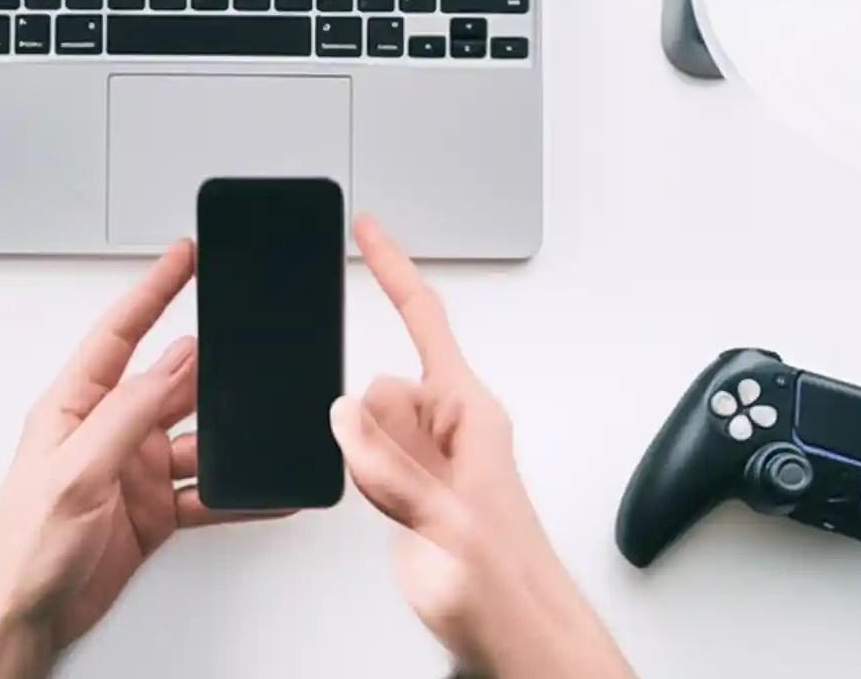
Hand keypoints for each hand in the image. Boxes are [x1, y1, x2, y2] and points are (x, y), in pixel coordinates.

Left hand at [0, 240, 281, 677]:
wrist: (22, 616)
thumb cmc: (21, 547)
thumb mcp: (77, 468)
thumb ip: (129, 413)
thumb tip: (174, 362)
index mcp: (75, 407)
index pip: (119, 334)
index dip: (154, 290)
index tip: (184, 256)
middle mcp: (107, 433)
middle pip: (171, 385)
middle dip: (210, 370)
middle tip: (249, 351)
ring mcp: (132, 471)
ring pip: (197, 439)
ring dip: (229, 440)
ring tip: (265, 431)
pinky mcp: (152, 511)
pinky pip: (205, 493)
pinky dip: (235, 493)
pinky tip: (260, 489)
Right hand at [331, 215, 631, 677]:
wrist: (513, 630)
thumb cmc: (506, 581)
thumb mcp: (448, 521)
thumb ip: (394, 466)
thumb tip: (347, 410)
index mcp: (471, 414)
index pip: (424, 322)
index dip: (393, 270)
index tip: (368, 229)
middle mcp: (450, 427)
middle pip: (380, 384)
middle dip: (366, 422)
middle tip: (390, 479)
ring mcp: (430, 457)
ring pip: (367, 423)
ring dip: (364, 458)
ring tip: (400, 506)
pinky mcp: (412, 485)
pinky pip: (367, 454)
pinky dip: (360, 470)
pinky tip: (386, 506)